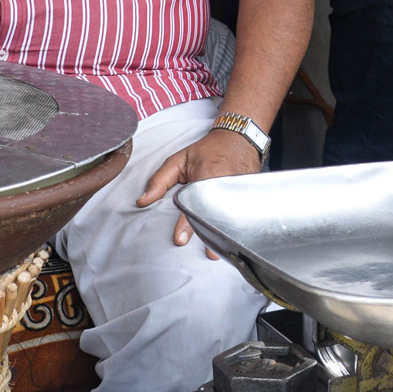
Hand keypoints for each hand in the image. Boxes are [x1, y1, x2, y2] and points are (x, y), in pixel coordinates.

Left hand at [136, 126, 261, 252]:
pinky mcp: (250, 192)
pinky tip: (236, 238)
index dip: (186, 223)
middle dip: (212, 233)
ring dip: (227, 233)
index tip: (179, 240)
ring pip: (233, 215)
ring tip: (221, 251)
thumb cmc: (206, 150)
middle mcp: (224, 183)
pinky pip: (245, 211)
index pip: (194, 202)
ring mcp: (240, 188)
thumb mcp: (179, 159)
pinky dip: (239, 225)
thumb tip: (142, 202)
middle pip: (217, 213)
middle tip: (209, 252)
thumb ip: (159, 180)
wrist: (239, 138)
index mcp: (205, 175)